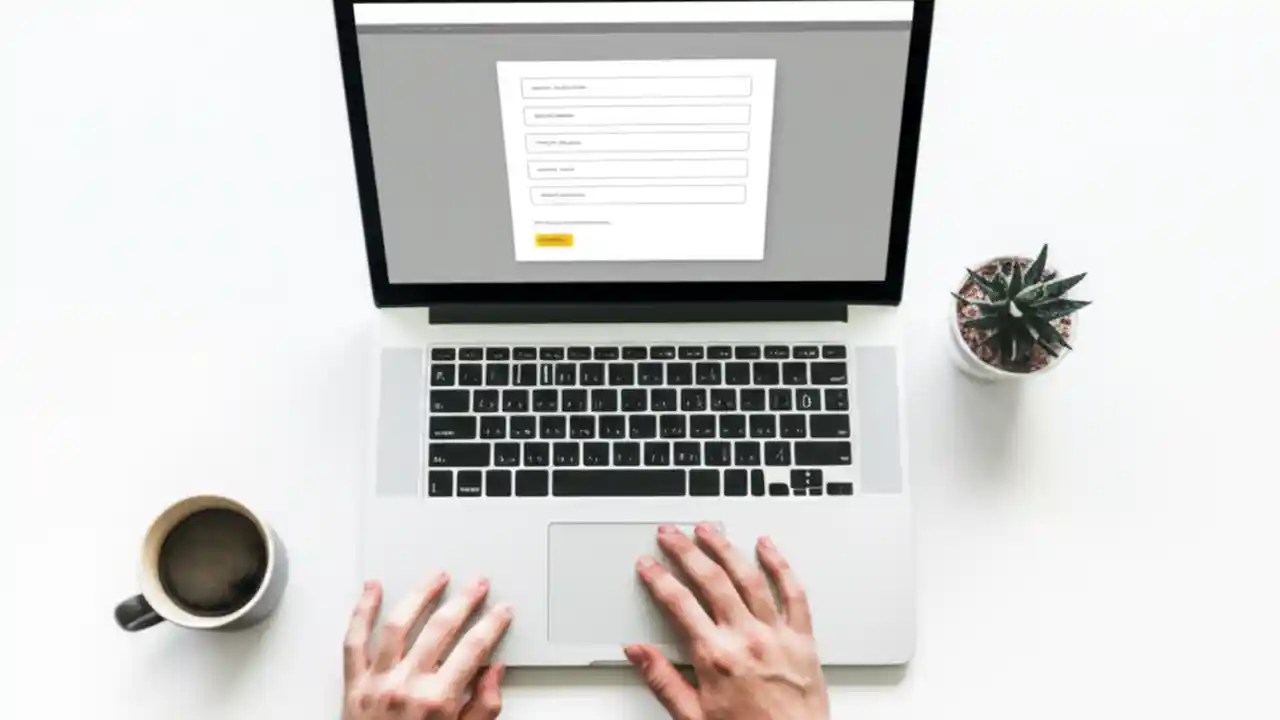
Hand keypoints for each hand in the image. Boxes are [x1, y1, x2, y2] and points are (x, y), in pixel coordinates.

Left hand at [343, 574, 512, 719]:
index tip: (502, 612)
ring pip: (399, 624)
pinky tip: (372, 589)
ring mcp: (377, 682)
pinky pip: (354, 641)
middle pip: (441, 628)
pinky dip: (362, 611)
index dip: (492, 625)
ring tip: (436, 577)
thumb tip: (494, 673)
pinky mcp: (353, 685)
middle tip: (477, 585)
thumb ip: (483, 707)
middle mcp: (406, 686)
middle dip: (464, 601)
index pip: (474, 649)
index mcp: (438, 701)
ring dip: (420, 595)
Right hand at [627, 525, 828, 719]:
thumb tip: (637, 652)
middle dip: (686, 551)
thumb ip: (663, 680)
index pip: (679, 604)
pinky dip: (780, 565)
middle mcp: (746, 639)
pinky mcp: (803, 638)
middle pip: (711, 580)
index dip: (659, 579)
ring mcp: (776, 635)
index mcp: (716, 658)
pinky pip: (794, 592)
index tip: (648, 565)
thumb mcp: (693, 718)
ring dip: (725, 548)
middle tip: (671, 534)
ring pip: (748, 578)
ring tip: (708, 530)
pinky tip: (767, 547)